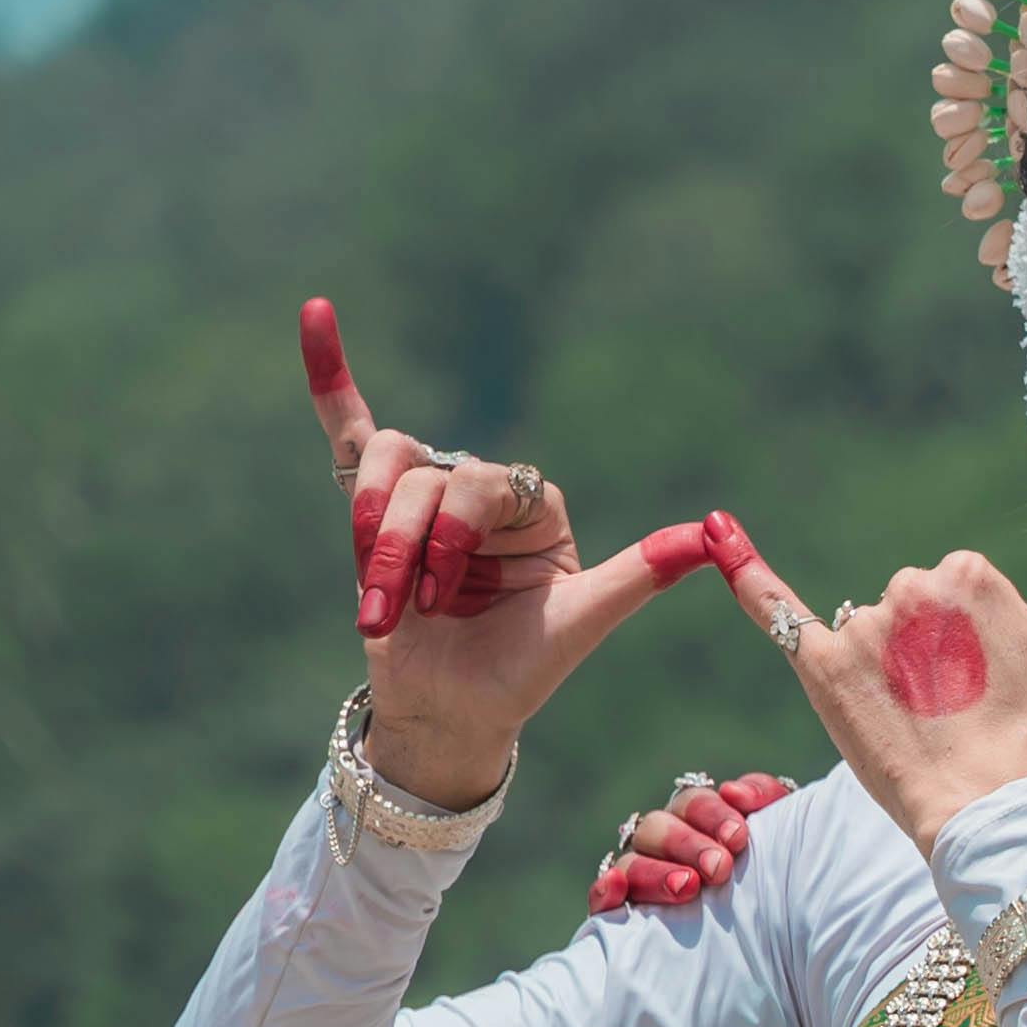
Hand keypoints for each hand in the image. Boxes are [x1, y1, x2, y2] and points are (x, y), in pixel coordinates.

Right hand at [301, 295, 717, 812]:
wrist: (451, 713)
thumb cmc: (518, 674)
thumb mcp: (580, 624)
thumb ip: (638, 576)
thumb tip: (711, 537)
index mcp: (536, 505)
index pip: (483, 483)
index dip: (450, 537)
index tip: (440, 598)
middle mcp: (484, 489)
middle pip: (428, 478)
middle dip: (405, 549)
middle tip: (410, 609)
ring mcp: (428, 496)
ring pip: (385, 469)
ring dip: (372, 535)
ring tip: (378, 602)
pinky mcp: (376, 506)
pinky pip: (351, 429)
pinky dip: (329, 376)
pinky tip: (315, 313)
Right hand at [590, 773, 798, 914]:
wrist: (779, 964)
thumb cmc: (782, 896)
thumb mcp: (784, 848)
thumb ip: (770, 806)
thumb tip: (737, 793)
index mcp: (700, 825)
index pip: (694, 803)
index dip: (712, 814)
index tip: (739, 836)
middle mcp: (664, 846)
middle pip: (659, 827)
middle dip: (689, 844)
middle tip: (719, 867)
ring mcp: (639, 880)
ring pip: (632, 862)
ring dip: (655, 871)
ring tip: (687, 888)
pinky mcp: (619, 917)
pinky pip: (600, 900)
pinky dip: (605, 891)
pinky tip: (617, 889)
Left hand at [696, 510, 1026, 852]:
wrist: (989, 810)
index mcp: (968, 569)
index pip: (958, 596)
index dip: (974, 651)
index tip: (989, 694)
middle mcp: (912, 582)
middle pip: (911, 612)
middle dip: (928, 660)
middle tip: (955, 719)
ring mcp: (864, 624)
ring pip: (870, 634)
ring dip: (887, 674)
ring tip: (917, 728)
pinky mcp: (821, 664)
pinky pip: (776, 609)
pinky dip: (742, 570)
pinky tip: (713, 531)